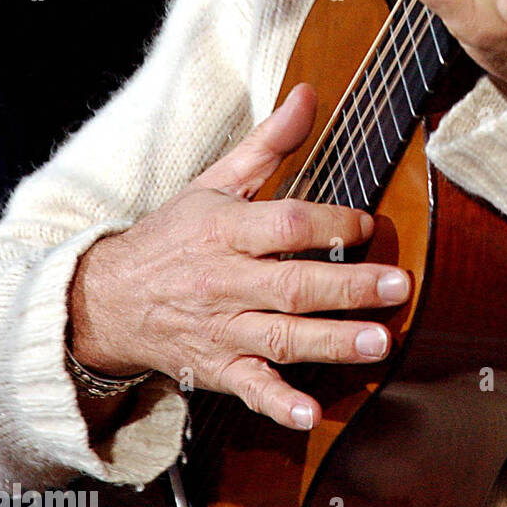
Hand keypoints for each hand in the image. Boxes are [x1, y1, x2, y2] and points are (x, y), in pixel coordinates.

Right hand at [67, 84, 410, 431]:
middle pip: (293, 286)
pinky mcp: (218, 368)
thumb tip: (309, 93)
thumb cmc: (174, 235)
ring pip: (282, 338)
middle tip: (398, 286)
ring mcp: (222, 329)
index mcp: (226, 231)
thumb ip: (269, 142)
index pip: (284, 226)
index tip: (367, 225)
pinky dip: (280, 404)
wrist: (108, 298)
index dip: (329, 224)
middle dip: (349, 289)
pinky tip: (311, 413)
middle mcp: (225, 282)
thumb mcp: (215, 181)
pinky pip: (250, 389)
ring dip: (333, 343)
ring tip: (380, 342)